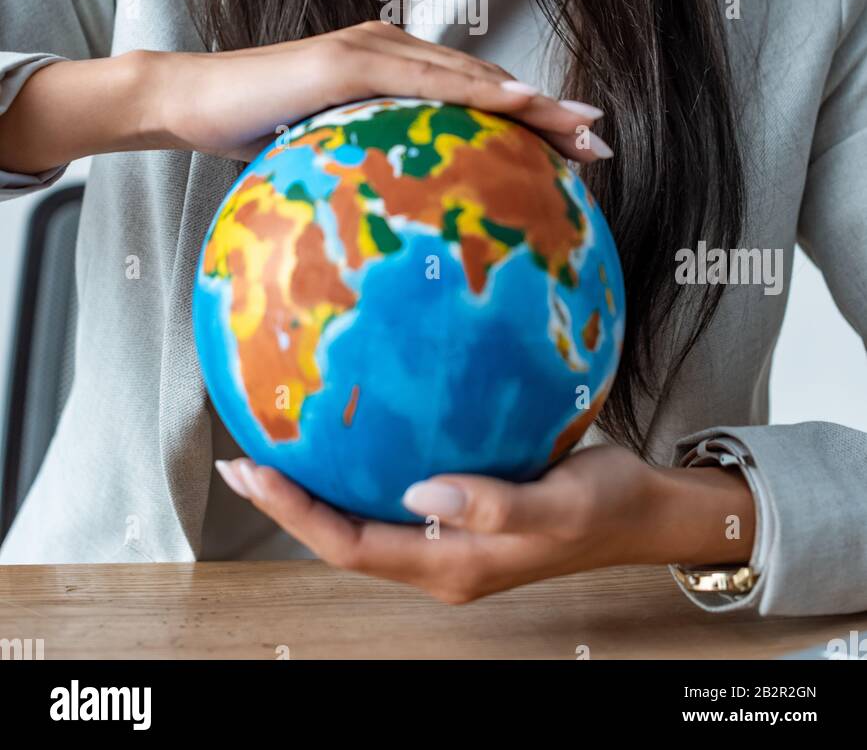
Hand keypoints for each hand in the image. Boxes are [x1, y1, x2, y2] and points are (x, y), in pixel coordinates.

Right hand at [157, 20, 610, 164]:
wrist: (191, 100)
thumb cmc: (254, 134)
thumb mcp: (322, 160)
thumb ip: (364, 178)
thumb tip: (395, 233)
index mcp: (390, 77)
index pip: (470, 99)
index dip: (525, 120)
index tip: (572, 149)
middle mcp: (390, 53)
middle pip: (483, 84)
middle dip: (546, 111)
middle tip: (598, 139)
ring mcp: (371, 52)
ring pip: (466, 76)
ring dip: (528, 99)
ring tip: (577, 123)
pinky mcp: (347, 62)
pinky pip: (422, 79)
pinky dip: (473, 90)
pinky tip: (516, 101)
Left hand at [215, 444, 658, 603]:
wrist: (644, 512)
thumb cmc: (606, 506)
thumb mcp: (559, 504)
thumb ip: (492, 505)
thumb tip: (418, 493)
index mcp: (453, 566)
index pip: (351, 547)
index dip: (296, 513)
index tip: (254, 469)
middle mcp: (440, 560)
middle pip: (342, 540)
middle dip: (288, 504)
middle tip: (240, 457)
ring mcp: (448, 541)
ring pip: (362, 521)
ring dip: (316, 490)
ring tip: (275, 444)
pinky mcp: (460, 515)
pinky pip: (390, 500)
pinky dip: (357, 471)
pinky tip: (350, 433)